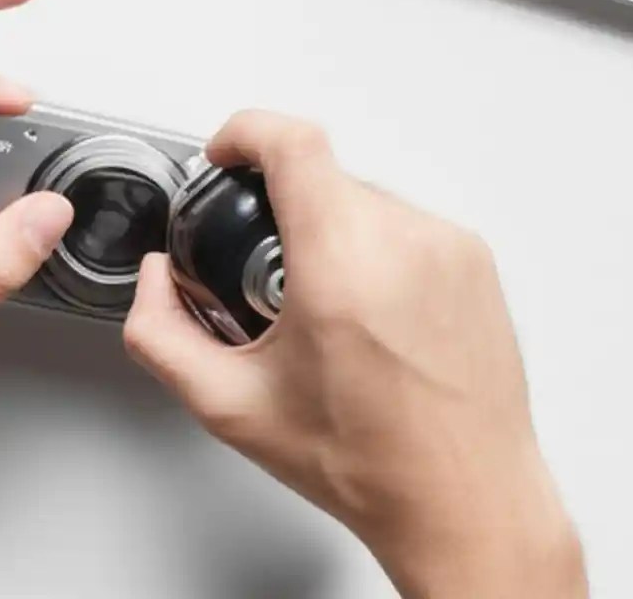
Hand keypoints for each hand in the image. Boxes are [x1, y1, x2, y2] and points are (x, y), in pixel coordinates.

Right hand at [123, 111, 585, 597]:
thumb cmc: (370, 464)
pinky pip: (407, 226)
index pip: (293, 143)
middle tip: (267, 278)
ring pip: (365, 200)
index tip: (226, 155)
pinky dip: (375, 252)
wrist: (463, 499)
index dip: (245, 133)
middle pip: (323, 176)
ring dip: (330, 232)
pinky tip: (371, 319)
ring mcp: (450, 248)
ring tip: (327, 311)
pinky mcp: (477, 262)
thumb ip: (163, 334)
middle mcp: (406, 243)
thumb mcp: (232, 406)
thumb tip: (155, 282)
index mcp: (343, 265)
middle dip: (281, 211)